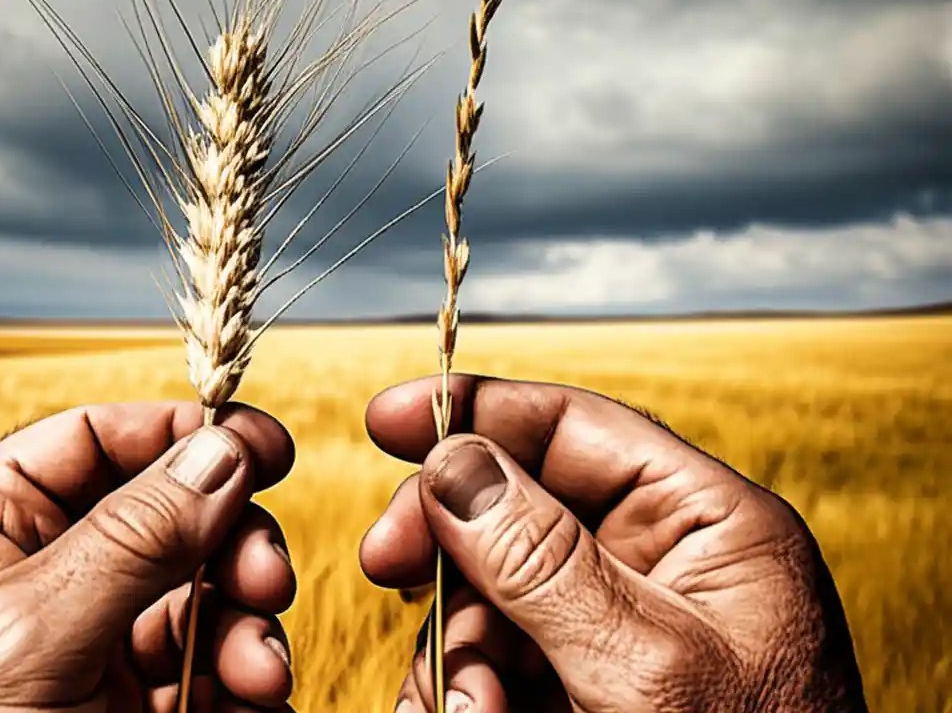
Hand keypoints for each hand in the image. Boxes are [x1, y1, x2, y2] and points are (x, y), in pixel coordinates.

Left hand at [0, 402, 296, 711]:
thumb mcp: (28, 634)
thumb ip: (130, 537)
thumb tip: (218, 451)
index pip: (92, 443)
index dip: (177, 433)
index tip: (259, 443)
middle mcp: (45, 582)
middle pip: (168, 515)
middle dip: (230, 540)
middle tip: (265, 573)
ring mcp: (93, 652)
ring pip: (202, 595)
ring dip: (248, 621)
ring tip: (256, 668)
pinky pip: (212, 670)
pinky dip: (246, 680)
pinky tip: (251, 701)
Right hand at [359, 376, 867, 711]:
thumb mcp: (642, 664)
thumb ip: (543, 558)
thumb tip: (456, 462)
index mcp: (708, 526)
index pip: (578, 428)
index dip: (480, 413)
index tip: (390, 419)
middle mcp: (659, 566)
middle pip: (517, 508)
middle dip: (448, 544)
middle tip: (387, 562)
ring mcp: (615, 632)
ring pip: (491, 595)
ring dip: (455, 648)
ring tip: (464, 708)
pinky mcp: (580, 688)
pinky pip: (494, 661)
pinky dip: (462, 690)